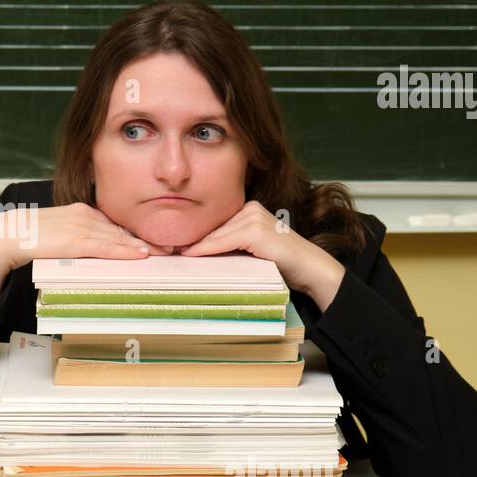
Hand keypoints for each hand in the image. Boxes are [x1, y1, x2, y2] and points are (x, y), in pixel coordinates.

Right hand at [0, 201, 172, 274]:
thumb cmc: (23, 243)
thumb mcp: (55, 239)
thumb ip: (76, 244)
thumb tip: (97, 258)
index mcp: (79, 214)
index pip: (116, 226)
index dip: (139, 236)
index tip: (161, 244)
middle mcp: (81, 215)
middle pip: (122, 229)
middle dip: (149, 240)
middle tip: (176, 249)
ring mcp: (77, 226)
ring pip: (118, 237)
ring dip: (144, 246)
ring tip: (168, 254)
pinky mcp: (70, 239)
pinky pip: (103, 245)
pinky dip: (124, 250)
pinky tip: (142, 255)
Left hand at [178, 200, 345, 309]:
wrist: (309, 269)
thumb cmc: (280, 263)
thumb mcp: (249, 250)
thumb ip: (228, 244)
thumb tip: (193, 249)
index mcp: (247, 209)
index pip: (215, 223)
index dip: (194, 235)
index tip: (173, 244)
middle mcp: (249, 208)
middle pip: (212, 228)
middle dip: (191, 239)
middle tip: (166, 248)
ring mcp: (253, 217)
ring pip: (215, 235)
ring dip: (194, 246)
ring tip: (173, 254)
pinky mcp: (255, 230)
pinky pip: (222, 242)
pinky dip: (205, 249)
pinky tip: (189, 255)